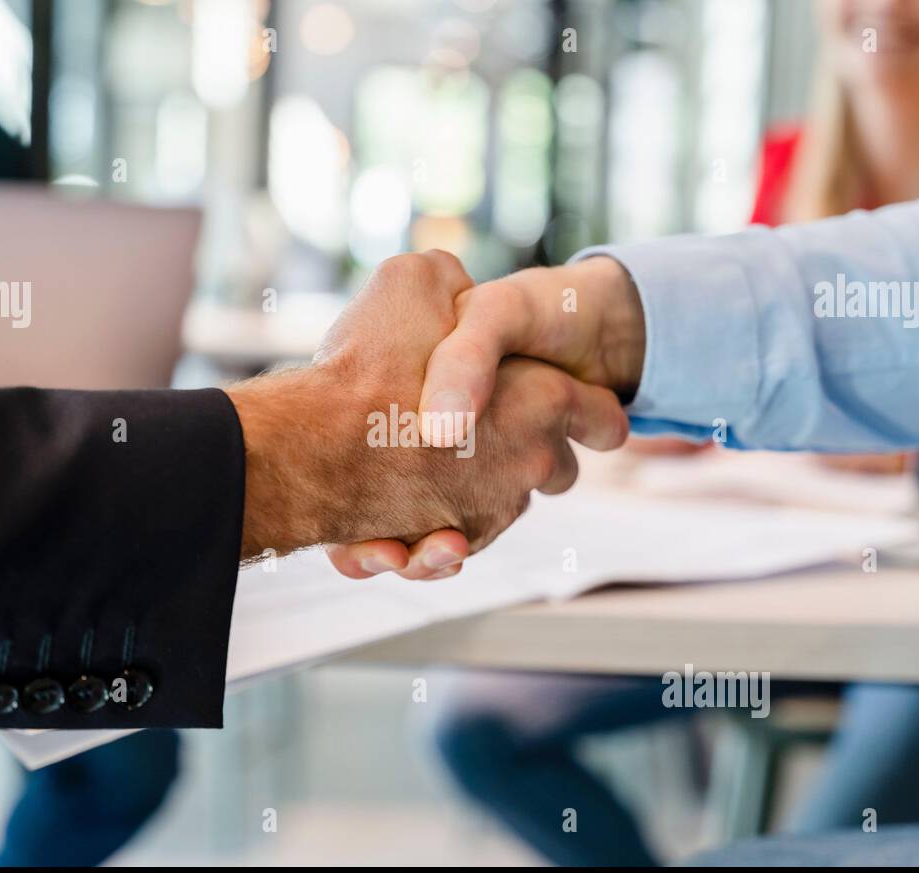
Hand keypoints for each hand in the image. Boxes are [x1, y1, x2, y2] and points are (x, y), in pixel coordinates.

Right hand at [228, 251, 629, 571]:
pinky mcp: (450, 545)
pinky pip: (454, 540)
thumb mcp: (413, 280)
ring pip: (502, 506)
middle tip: (486, 432)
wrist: (315, 447)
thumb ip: (447, 282)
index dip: (594, 411)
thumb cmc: (369, 363)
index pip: (603, 416)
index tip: (586, 414)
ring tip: (425, 464)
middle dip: (533, 455)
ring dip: (472, 490)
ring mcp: (495, 512)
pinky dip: (432, 532)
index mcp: (544, 398)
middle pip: (556, 471)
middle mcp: (532, 464)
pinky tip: (401, 506)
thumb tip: (448, 286)